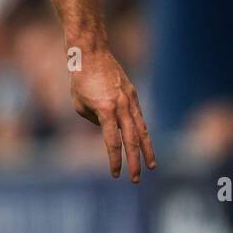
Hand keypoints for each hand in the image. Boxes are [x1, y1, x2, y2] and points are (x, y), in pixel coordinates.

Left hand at [69, 46, 155, 181]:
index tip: (115, 174)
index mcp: (106, 110)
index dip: (115, 160)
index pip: (113, 142)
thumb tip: (109, 130)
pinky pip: (140, 118)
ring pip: (142, 130)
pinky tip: (146, 145)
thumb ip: (95, 121)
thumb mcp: (80, 105)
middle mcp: (122, 106)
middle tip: (135, 179)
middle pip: (132, 140)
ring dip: (147, 150)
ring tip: (152, 166)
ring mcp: (130, 100)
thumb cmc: (80, 80)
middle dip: (135, 161)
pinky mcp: (133, 95)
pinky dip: (144, 133)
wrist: (91, 53)